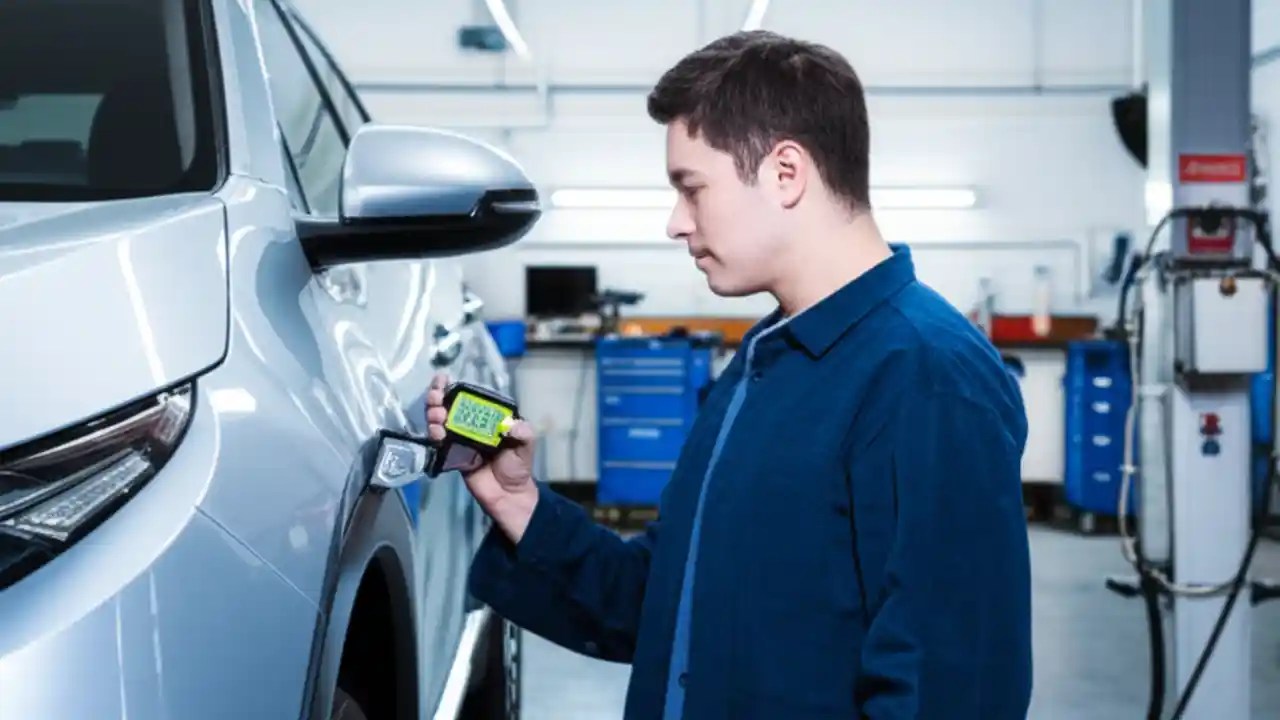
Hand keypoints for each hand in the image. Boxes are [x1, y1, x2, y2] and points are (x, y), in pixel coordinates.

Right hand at [427, 372, 538, 542]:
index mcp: (488, 417)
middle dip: (437, 397)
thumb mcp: (526, 446)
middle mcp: (472, 424)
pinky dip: (434, 434)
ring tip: (436, 416)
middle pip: (449, 405)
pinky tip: (436, 432)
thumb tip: (512, 425)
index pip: (469, 396)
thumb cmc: (518, 467)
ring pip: (440, 419)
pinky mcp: (451, 454)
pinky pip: (439, 441)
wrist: (508, 495)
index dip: (454, 387)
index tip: (442, 379)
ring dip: (433, 413)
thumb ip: (523, 433)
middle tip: (435, 398)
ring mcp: (459, 438)